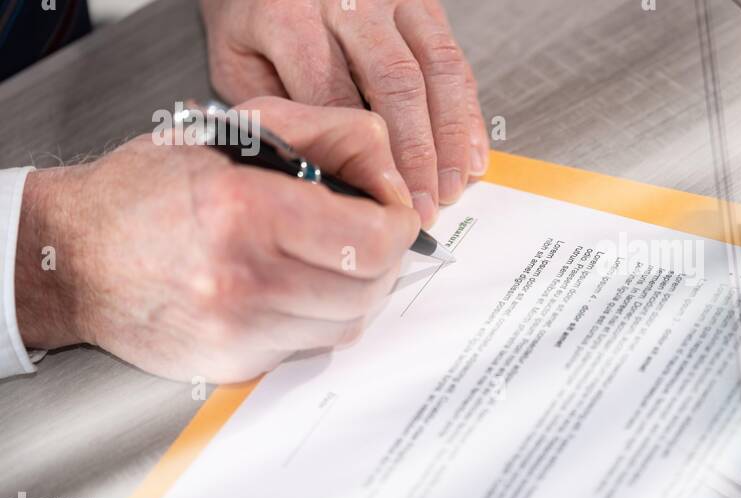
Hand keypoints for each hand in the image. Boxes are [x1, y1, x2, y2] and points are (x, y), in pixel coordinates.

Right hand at [15, 98, 420, 382]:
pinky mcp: (235, 363)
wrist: (74, 256)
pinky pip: (311, 345)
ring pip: (349, 322)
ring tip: (328, 256)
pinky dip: (317, 316)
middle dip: (383, 255)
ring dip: (354, 289)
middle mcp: (243, 279)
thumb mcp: (239, 129)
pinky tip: (291, 285)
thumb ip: (329, 134)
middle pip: (370, 286)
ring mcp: (239, 330)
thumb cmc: (150, 189)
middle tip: (363, 230)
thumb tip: (391, 175)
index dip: (397, 222)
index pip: (375, 240)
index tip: (388, 208)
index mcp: (247, 211)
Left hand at [200, 0, 488, 227]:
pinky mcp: (424, 2)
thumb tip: (330, 177)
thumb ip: (279, 113)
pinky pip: (455, 58)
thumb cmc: (258, 23)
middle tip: (424, 205)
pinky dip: (468, 112)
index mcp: (289, 17)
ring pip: (436, 69)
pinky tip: (473, 154)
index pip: (335, 95)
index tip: (376, 201)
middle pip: (395, 82)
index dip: (361, 154)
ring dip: (451, 136)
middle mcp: (348, 0)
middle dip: (416, 153)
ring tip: (452, 187)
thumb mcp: (239, 64)